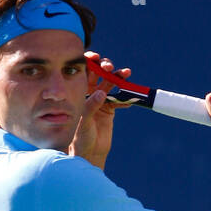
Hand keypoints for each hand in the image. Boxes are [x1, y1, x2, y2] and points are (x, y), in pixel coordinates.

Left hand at [69, 53, 130, 168]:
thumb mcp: (84, 121)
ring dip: (119, 77)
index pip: (85, 72)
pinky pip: (120, 100)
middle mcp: (90, 93)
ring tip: (126, 73)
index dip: (90, 62)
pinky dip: (126, 98)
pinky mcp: (110, 110)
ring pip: (111, 84)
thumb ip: (91, 106)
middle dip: (106, 67)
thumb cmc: (80, 137)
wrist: (90, 153)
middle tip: (109, 68)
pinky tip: (130, 98)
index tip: (95, 58)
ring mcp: (102, 101)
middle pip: (100, 74)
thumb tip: (102, 92)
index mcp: (80, 92)